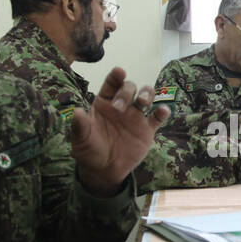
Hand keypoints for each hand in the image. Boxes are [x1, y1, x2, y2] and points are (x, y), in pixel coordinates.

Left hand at [70, 67, 168, 194]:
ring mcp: (136, 116)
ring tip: (142, 102)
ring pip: (146, 96)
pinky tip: (162, 111)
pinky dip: (163, 112)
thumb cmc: (89, 150)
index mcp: (104, 103)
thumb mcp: (81, 139)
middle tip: (119, 108)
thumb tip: (77, 112)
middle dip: (126, 93)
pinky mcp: (147, 129)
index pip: (111, 84)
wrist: (104, 170)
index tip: (119, 71)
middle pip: (129, 88)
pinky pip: (158, 117)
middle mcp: (122, 105)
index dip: (115, 76)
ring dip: (147, 94)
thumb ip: (80, 126)